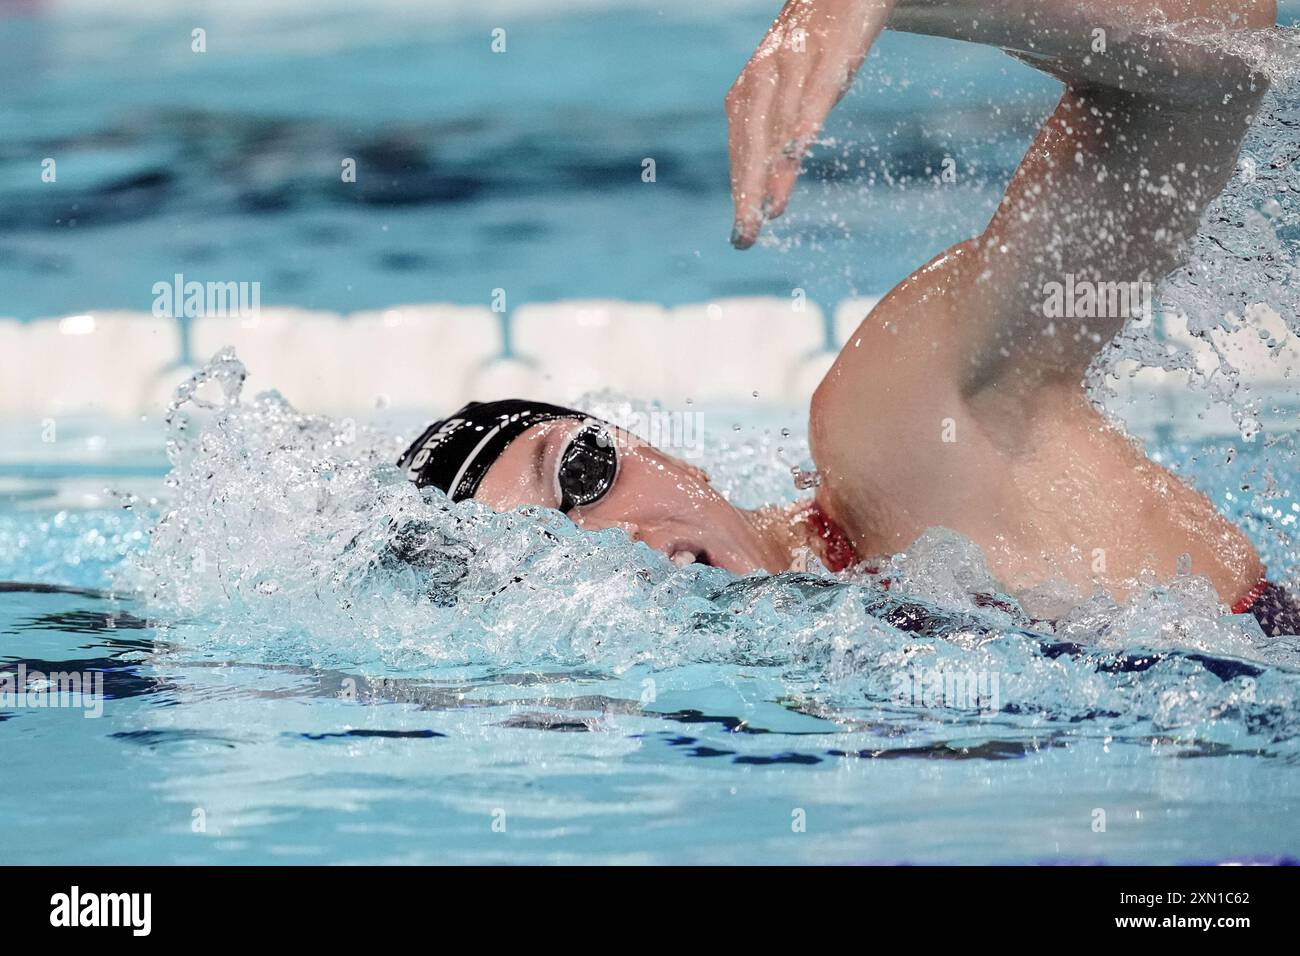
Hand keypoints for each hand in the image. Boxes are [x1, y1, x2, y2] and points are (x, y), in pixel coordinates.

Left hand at [726, 0, 896, 247]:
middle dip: (746, 193)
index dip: (741, 193)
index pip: (741, 152)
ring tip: (767, 211)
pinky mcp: (828, 55)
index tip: (741, 237)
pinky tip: (799, 152)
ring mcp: (794, 66)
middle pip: (751, 146)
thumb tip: (772, 193)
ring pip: (778, 126)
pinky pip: (814, 94)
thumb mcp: (792, 88)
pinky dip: (804, 122)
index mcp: (749, 92)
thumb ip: (781, 136)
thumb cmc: (815, 39)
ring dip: (772, 170)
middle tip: (744, 237)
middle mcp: (763, 80)